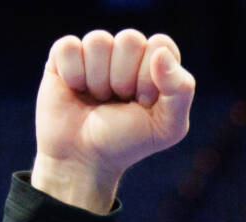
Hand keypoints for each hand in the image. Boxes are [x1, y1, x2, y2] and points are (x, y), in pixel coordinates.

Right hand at [30, 30, 195, 213]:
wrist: (83, 159)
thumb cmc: (127, 142)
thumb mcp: (167, 127)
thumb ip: (181, 90)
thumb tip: (161, 53)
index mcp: (155, 63)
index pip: (161, 45)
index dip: (151, 76)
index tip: (144, 102)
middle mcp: (126, 52)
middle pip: (129, 39)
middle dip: (123, 79)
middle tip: (119, 100)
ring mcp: (95, 51)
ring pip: (98, 41)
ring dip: (97, 80)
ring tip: (98, 98)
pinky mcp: (65, 55)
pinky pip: (69, 47)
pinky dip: (73, 74)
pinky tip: (76, 90)